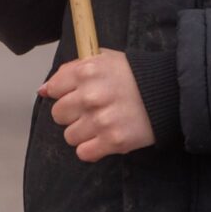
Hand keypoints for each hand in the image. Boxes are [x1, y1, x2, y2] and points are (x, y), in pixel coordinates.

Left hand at [39, 50, 155, 161]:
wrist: (167, 92)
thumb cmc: (131, 74)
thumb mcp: (102, 58)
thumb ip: (70, 69)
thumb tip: (43, 89)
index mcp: (86, 71)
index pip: (53, 89)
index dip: (63, 94)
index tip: (76, 95)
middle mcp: (90, 95)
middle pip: (58, 115)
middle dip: (72, 114)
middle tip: (90, 111)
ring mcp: (101, 120)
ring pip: (70, 136)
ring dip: (83, 133)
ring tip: (100, 124)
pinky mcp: (113, 141)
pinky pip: (84, 153)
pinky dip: (92, 149)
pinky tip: (103, 139)